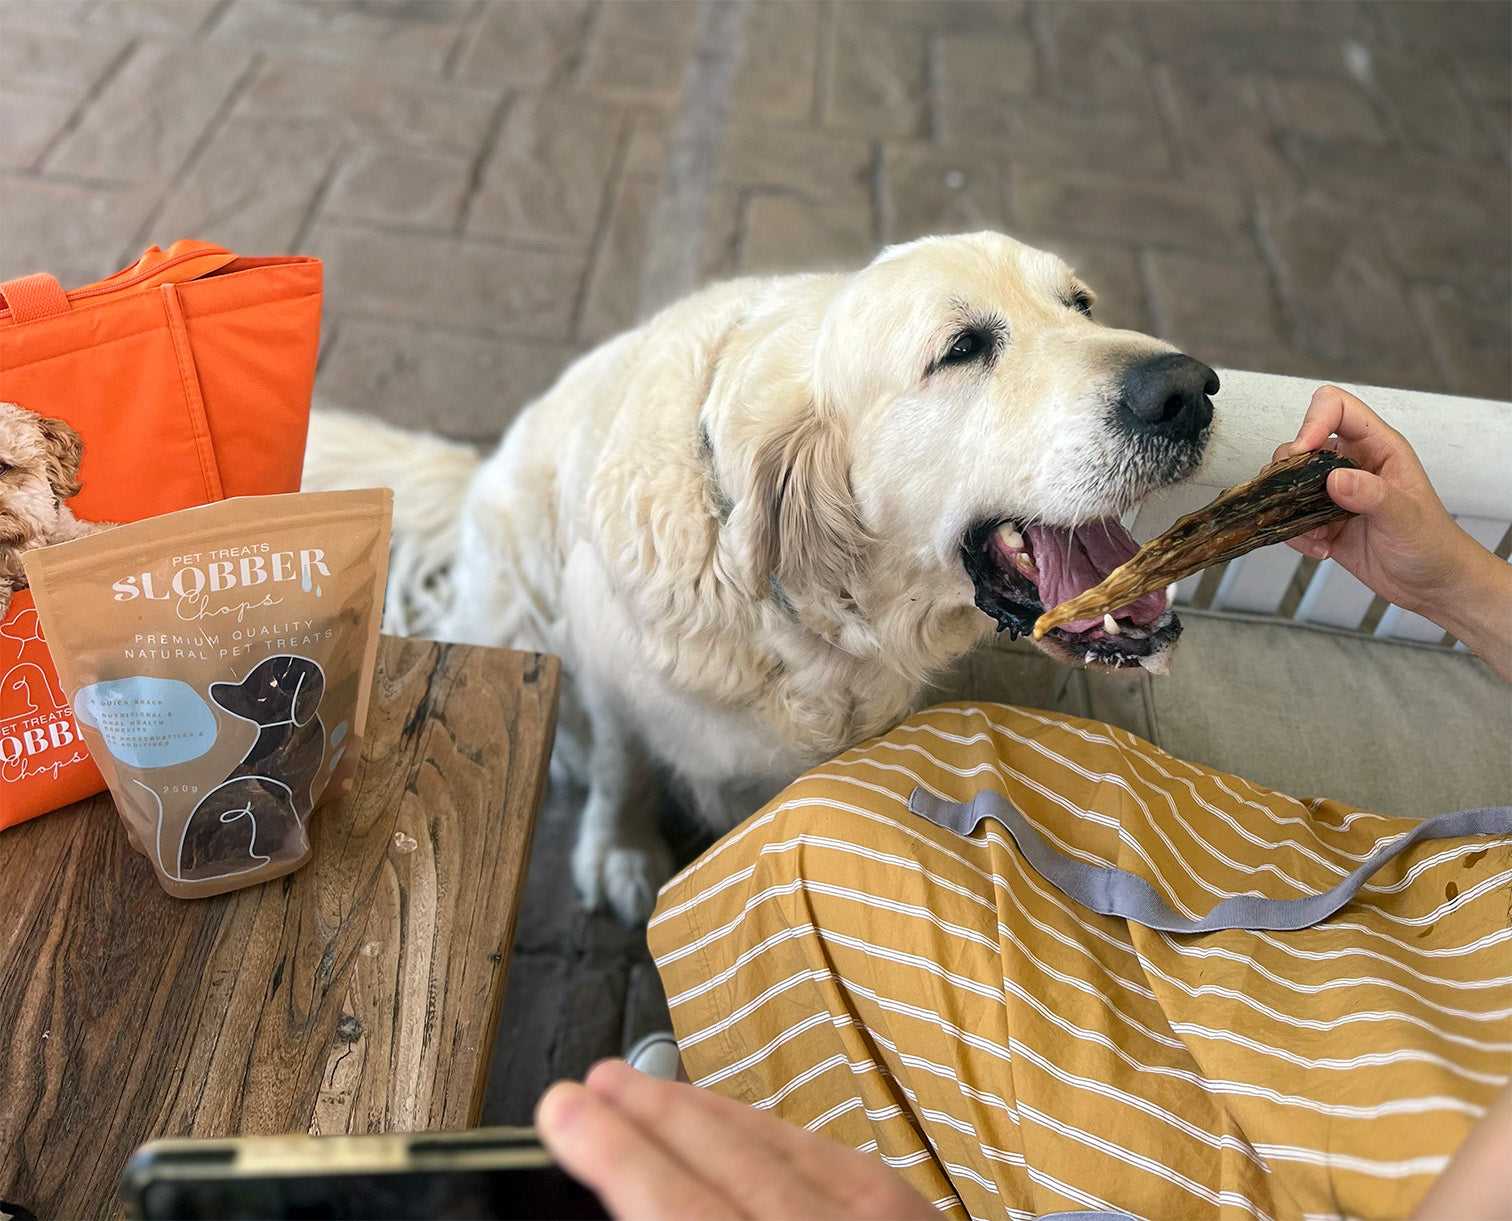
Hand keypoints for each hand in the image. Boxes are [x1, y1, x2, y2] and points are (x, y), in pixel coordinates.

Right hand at [535, 1059, 936, 1220]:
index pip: (688, 1218)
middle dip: (647, 1119)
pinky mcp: (908, 1215)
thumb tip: (634, 1208)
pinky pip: (821, 1150)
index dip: (621, 1159)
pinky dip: (760, 1127)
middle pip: (730, 1170)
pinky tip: (720, 1115)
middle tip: (584, 1086)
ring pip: (775, 1149)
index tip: (567, 1116)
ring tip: (632, 1087)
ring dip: (696, 1112)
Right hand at [1275, 386, 1511, 678]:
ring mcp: (1335, 494)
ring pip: (1289, 481)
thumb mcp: (1406, 517)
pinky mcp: (1322, 522)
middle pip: (1302, 443)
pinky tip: (1321, 550)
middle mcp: (1352, 464)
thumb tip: (1334, 479)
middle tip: (1295, 498)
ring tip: (1313, 532)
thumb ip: (1372, 495)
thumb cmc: (1432, 545)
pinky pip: (1291, 518)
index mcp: (1378, 448)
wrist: (1432, 586)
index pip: (1337, 408)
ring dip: (1288, 507)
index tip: (1302, 452)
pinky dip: (1296, 535)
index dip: (1314, 421)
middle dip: (1290, 470)